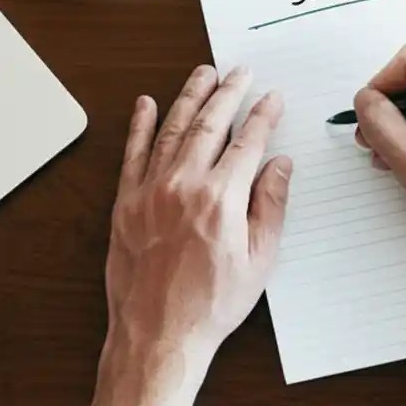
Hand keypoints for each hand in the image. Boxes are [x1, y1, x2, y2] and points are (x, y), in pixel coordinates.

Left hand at [92, 65, 291, 405]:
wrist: (158, 333)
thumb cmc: (210, 305)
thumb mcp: (259, 260)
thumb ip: (270, 206)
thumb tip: (279, 165)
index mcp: (222, 198)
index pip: (248, 142)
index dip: (263, 115)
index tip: (271, 99)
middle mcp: (184, 185)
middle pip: (210, 124)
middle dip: (229, 93)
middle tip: (240, 72)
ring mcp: (151, 190)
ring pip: (172, 129)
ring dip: (189, 97)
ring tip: (203, 74)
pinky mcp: (126, 202)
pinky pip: (133, 153)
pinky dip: (139, 125)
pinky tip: (146, 104)